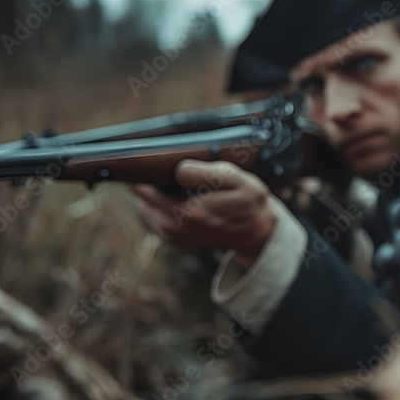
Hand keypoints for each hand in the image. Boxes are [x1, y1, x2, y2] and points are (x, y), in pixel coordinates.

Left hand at [130, 160, 277, 264]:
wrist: (256, 231)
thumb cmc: (248, 201)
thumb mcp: (236, 178)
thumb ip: (205, 173)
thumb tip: (177, 170)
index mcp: (186, 212)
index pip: (142, 188)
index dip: (145, 172)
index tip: (154, 161)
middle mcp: (174, 227)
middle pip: (143, 197)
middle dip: (154, 182)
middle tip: (179, 172)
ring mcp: (172, 235)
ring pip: (147, 206)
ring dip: (159, 194)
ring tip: (186, 187)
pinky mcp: (173, 238)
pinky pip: (155, 215)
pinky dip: (164, 205)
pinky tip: (185, 198)